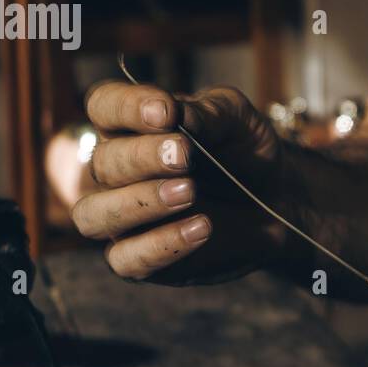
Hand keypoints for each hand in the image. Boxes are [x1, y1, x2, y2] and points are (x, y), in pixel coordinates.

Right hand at [74, 80, 288, 282]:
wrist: (274, 198)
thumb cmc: (244, 150)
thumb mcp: (236, 119)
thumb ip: (208, 113)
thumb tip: (178, 114)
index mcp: (131, 127)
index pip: (103, 107)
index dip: (126, 107)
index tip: (167, 112)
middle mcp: (117, 173)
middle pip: (103, 163)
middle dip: (142, 157)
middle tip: (185, 156)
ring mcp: (124, 218)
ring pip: (93, 215)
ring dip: (137, 203)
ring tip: (189, 193)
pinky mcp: (140, 258)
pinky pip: (125, 259)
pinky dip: (159, 245)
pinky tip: (202, 228)